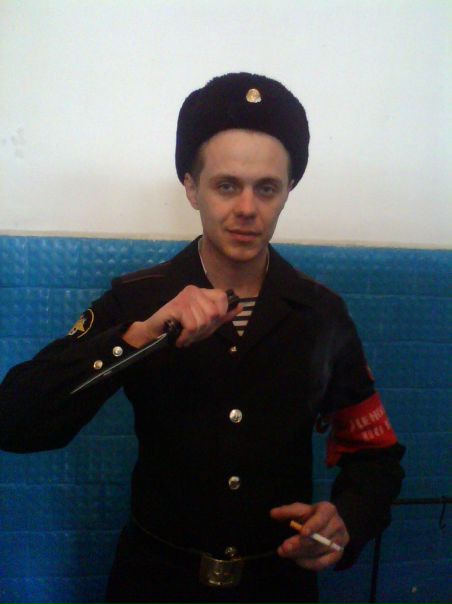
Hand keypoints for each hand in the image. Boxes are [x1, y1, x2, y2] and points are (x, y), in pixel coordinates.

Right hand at [123, 285, 240, 347]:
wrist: (155, 332)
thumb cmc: (180, 328)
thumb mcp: (206, 324)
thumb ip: (223, 316)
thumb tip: (241, 307)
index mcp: (203, 292)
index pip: (223, 298)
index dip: (220, 314)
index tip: (207, 324)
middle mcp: (195, 290)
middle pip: (214, 313)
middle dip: (205, 329)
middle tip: (192, 333)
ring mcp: (185, 296)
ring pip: (204, 321)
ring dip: (194, 334)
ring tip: (185, 335)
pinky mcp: (177, 305)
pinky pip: (192, 325)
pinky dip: (187, 336)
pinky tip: (180, 337)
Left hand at [270, 502, 348, 570]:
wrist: (328, 525)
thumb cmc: (311, 515)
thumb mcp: (300, 509)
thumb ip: (287, 511)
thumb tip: (273, 513)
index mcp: (328, 510)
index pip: (321, 518)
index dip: (313, 526)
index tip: (303, 532)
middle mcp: (337, 525)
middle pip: (319, 538)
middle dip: (299, 544)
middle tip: (283, 548)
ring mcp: (340, 541)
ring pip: (319, 551)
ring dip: (300, 554)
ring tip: (285, 553)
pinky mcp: (338, 555)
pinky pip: (322, 563)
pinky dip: (308, 563)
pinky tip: (296, 560)